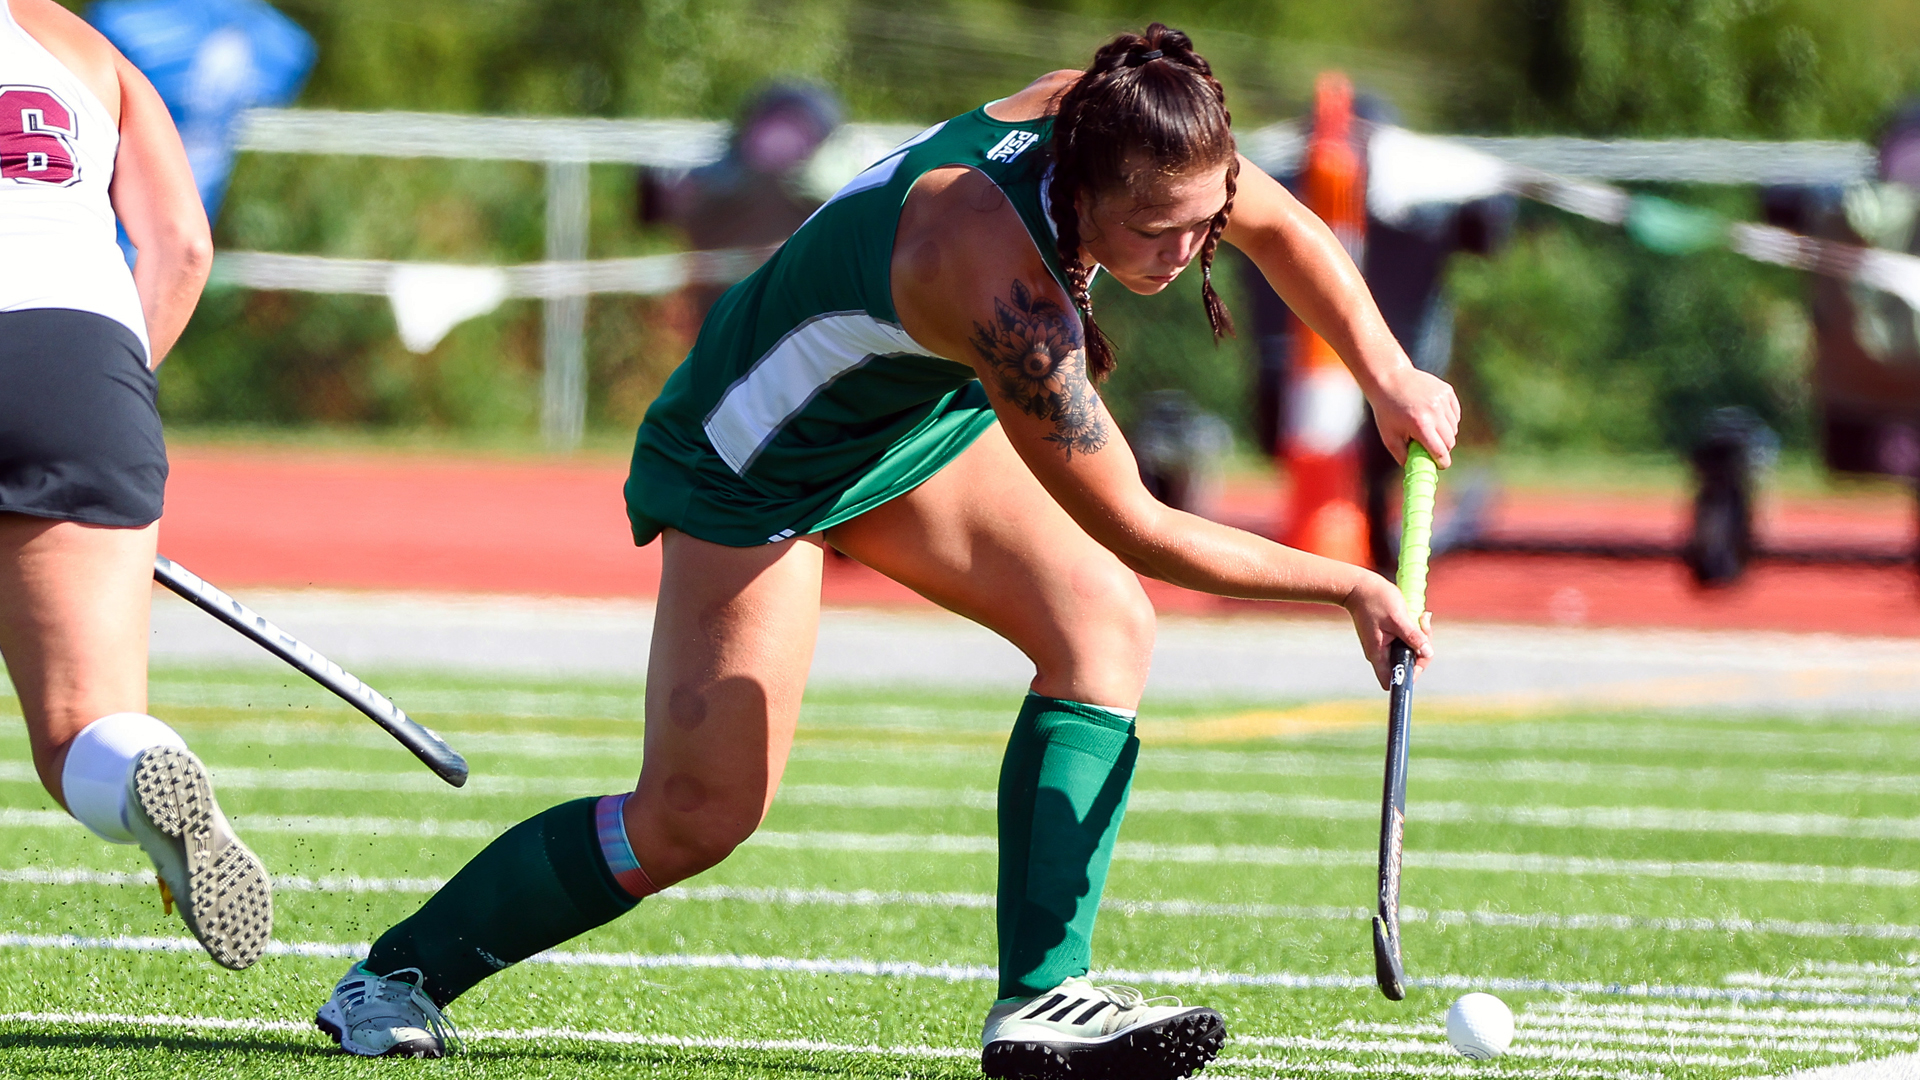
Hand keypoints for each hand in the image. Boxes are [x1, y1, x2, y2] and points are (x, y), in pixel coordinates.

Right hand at [1343, 573, 1432, 690]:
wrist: (1359, 587)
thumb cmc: (1375, 600)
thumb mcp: (1397, 618)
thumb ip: (1413, 637)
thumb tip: (1428, 653)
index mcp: (1378, 654)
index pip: (1394, 680)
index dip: (1410, 674)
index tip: (1420, 656)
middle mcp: (1381, 654)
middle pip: (1407, 666)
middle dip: (1422, 650)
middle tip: (1424, 627)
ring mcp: (1384, 646)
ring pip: (1410, 652)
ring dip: (1421, 638)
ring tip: (1422, 618)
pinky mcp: (1389, 637)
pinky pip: (1407, 641)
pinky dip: (1415, 632)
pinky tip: (1417, 617)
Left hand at [1368, 365, 1459, 467]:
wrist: (1389, 378)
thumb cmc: (1387, 411)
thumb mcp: (1389, 437)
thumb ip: (1404, 457)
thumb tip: (1418, 471)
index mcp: (1420, 425)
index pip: (1441, 451)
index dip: (1442, 462)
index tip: (1440, 465)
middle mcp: (1435, 412)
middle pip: (1450, 441)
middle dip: (1442, 448)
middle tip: (1432, 448)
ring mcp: (1442, 400)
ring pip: (1453, 428)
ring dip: (1444, 434)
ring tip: (1427, 428)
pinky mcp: (1447, 392)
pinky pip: (1455, 414)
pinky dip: (1447, 420)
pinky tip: (1432, 415)